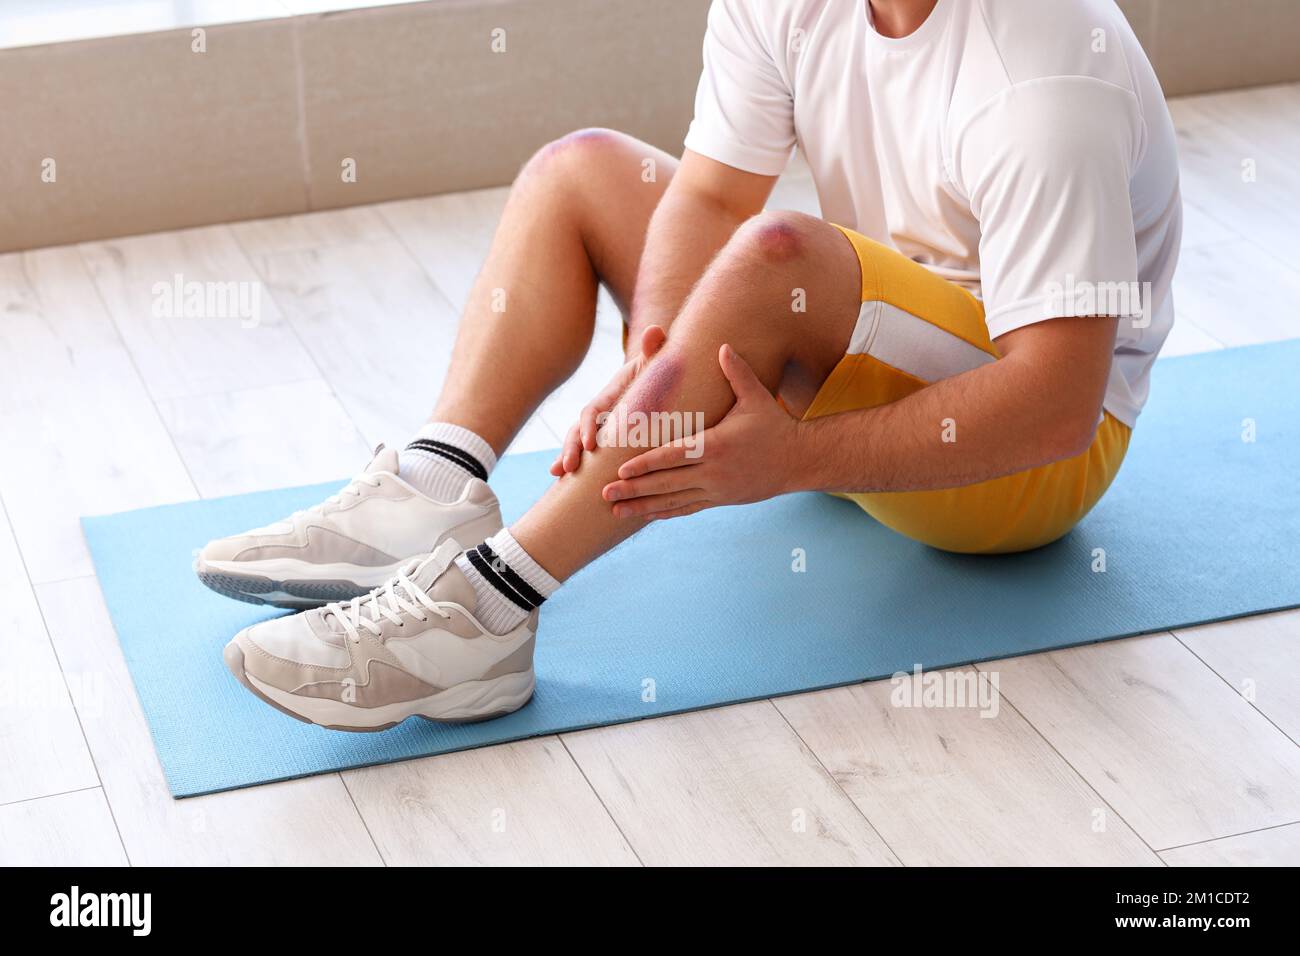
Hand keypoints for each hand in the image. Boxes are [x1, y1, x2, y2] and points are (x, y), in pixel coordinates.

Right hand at [550, 325, 666, 475]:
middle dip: (571, 447)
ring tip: (559, 474)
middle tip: (568, 467)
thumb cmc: (661, 372)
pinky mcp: (609, 439)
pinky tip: (564, 481)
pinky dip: (578, 464)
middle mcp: (602, 411)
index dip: (589, 426)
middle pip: (579, 429)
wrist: (659, 379)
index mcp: (611, 395)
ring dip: (568, 456)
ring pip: (579, 442)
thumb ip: (655, 348)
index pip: (593, 411)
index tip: (591, 444)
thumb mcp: (658, 361)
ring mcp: (602, 426)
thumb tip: (655, 331)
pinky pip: (590, 453)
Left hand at [601, 344, 801, 518]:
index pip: (673, 457)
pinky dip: (664, 512)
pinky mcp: (720, 501)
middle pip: (666, 483)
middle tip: (603, 494)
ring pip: (672, 501)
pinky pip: (687, 508)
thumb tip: (723, 345)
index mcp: (715, 446)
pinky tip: (644, 515)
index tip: (621, 469)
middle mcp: (713, 472)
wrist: (798, 460)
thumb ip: (737, 372)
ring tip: (615, 512)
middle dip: (633, 490)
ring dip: (642, 507)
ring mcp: (716, 490)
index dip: (646, 464)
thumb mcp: (757, 397)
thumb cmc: (774, 424)